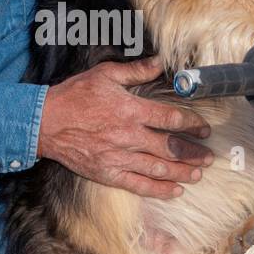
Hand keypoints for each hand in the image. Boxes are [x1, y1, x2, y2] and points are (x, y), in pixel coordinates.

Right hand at [37, 55, 214, 198]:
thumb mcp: (105, 75)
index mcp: (130, 110)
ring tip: (197, 174)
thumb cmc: (74, 96)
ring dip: (181, 172)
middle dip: (193, 153)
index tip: (204, 129)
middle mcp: (128, 136)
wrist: (45, 122)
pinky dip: (158, 189)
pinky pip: (138, 185)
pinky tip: (174, 191)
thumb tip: (160, 62)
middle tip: (209, 158)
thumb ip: (136, 71)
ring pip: (158, 168)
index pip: (170, 119)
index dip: (192, 124)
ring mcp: (118, 157)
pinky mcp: (107, 173)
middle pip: (170, 147)